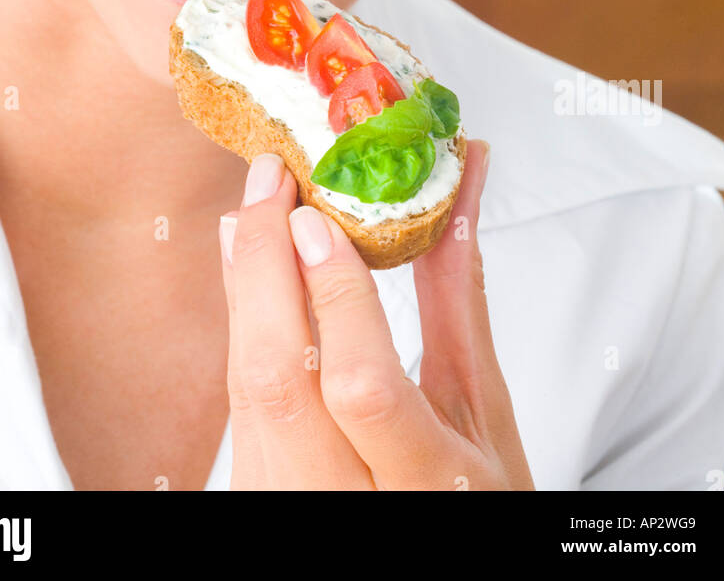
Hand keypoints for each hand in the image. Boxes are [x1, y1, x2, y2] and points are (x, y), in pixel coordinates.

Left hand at [218, 138, 533, 489]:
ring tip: (259, 205)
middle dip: (264, 264)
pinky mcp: (254, 491)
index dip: (333, 296)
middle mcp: (343, 503)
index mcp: (424, 485)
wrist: (425, 560)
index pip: (359, 386)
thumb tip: (460, 189)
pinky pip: (239, 397)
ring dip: (244, 282)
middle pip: (277, 376)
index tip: (318, 217)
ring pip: (245, 382)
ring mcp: (287, 501)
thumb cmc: (474, 498)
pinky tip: (254, 268)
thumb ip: (461, 302)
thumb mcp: (484, 412)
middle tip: (272, 180)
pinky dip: (245, 321)